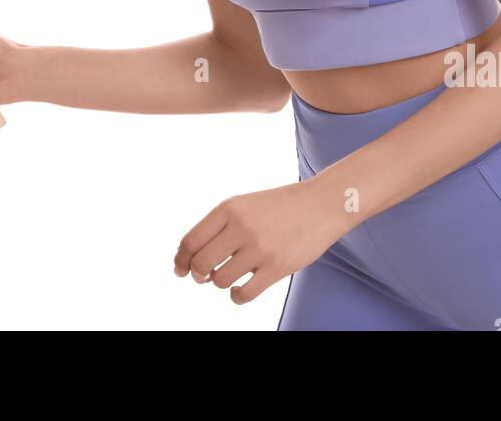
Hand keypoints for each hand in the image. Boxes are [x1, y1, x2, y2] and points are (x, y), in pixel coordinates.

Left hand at [173, 179, 351, 304]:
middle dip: (197, 274)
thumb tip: (190, 259)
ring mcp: (259, 248)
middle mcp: (241, 226)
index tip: (180, 269)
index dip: (181, 259)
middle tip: (204, 276)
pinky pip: (243, 294)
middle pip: (201, 263)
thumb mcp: (244, 205)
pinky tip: (240, 290)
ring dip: (220, 283)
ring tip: (229, 276)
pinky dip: (236, 296)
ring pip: (220, 280)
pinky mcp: (277, 267)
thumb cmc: (279, 206)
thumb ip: (219, 226)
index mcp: (229, 208)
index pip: (191, 240)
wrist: (321, 204)